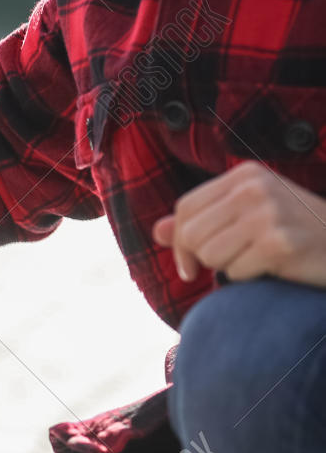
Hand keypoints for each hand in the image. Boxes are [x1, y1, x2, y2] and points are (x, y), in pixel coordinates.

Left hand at [153, 160, 325, 285]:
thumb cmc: (296, 232)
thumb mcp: (249, 214)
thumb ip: (202, 221)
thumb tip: (157, 232)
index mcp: (245, 175)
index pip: (185, 208)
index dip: (179, 241)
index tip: (188, 265)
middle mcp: (255, 188)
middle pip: (191, 233)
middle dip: (203, 259)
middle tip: (229, 264)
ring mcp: (269, 214)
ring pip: (210, 255)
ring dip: (229, 268)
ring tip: (257, 259)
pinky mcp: (280, 244)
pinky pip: (236, 272)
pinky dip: (250, 278)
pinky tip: (274, 268)